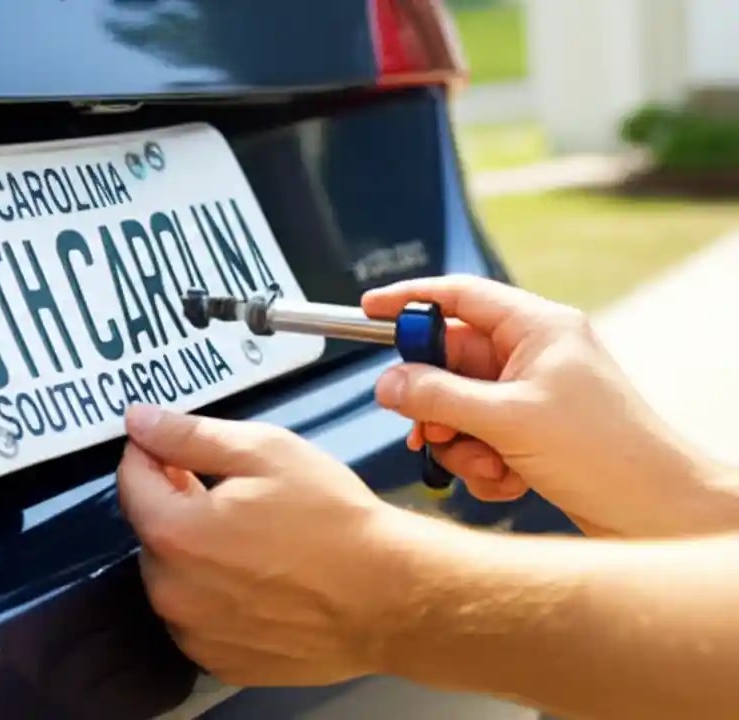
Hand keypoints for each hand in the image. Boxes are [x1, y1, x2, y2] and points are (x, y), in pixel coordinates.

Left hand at [117, 404, 411, 686]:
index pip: (131, 481)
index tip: (172, 445)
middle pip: (152, 531)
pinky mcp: (220, 662)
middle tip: (229, 492)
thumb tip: (137, 421)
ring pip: (172, 577)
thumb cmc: (332, 519)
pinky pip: (197, 618)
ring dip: (194, 553)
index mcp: (175, 534)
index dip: (150, 453)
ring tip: (251, 539)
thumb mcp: (265, 452)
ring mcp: (194, 634)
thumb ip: (189, 436)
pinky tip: (258, 580)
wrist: (389, 597)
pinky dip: (213, 596)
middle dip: (176, 505)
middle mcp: (171, 591)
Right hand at [364, 275, 726, 536]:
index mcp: (538, 329)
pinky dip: (481, 463)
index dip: (410, 300)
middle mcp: (535, 356)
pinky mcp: (531, 434)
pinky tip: (508, 481)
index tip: (369, 309)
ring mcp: (532, 395)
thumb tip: (387, 384)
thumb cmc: (608, 455)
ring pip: (458, 406)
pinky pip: (477, 437)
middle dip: (435, 404)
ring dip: (459, 443)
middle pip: (450, 361)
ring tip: (486, 466)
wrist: (657, 514)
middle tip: (430, 431)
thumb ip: (437, 397)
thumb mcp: (507, 420)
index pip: (460, 297)